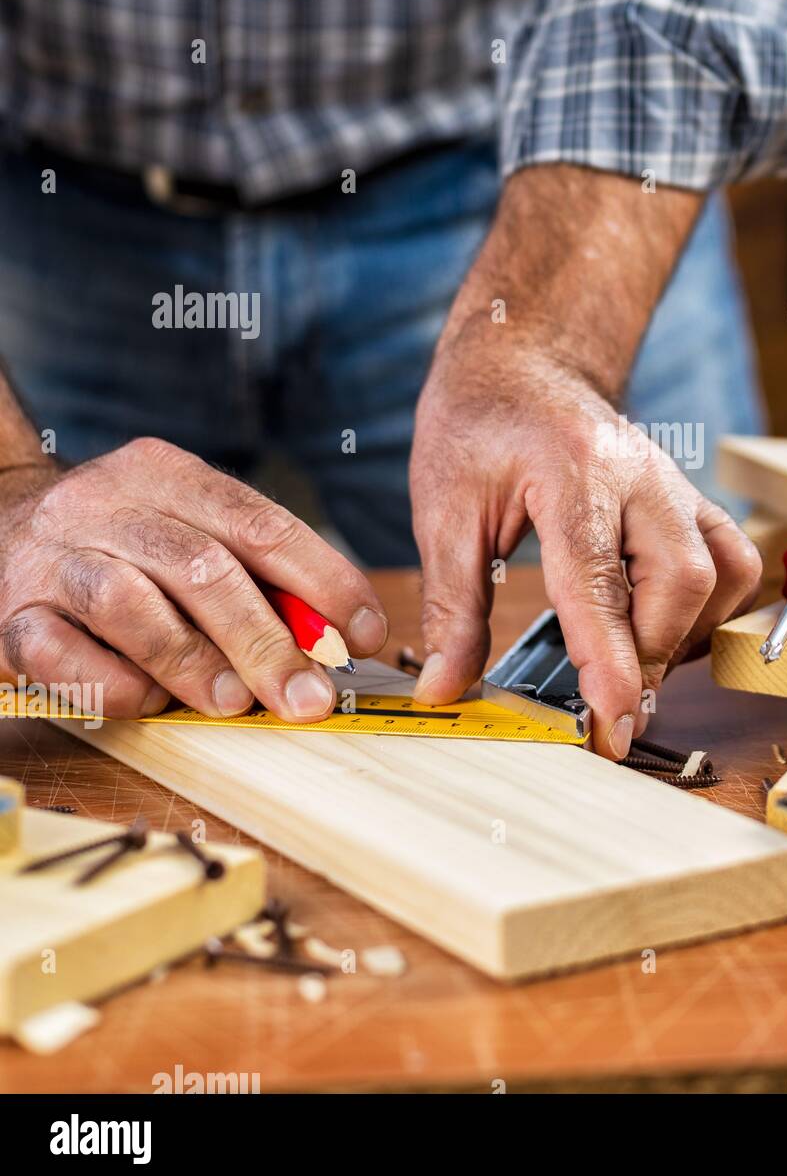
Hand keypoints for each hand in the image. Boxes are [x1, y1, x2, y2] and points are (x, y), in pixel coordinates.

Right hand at [0, 439, 387, 720]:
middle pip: (204, 568)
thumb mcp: (194, 531)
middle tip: (308, 696)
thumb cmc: (127, 545)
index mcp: (167, 472)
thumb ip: (261, 574)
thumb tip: (340, 638)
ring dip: (194, 661)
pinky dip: (114, 684)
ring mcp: (52, 557)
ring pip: (130, 603)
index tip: (364, 635)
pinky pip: (63, 654)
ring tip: (234, 703)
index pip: (261, 524)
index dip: (323, 582)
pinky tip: (149, 699)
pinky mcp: (12, 614)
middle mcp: (106, 503)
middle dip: (268, 641)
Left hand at [410, 345, 761, 758]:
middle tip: (603, 703)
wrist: (524, 361)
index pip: (601, 580)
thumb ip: (453, 606)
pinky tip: (655, 627)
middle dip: (648, 654)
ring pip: (723, 574)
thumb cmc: (481, 425)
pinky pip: (732, 562)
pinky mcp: (691, 499)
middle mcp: (642, 476)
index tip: (612, 726)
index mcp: (573, 472)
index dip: (610, 661)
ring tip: (626, 662)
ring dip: (682, 634)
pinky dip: (706, 611)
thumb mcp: (443, 512)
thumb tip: (448, 688)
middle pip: (683, 579)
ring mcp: (677, 484)